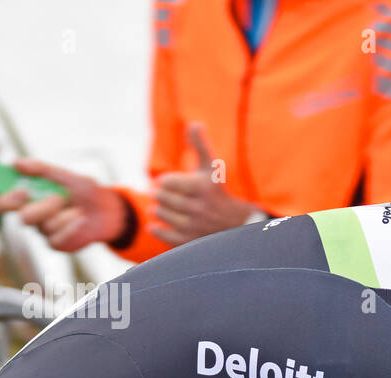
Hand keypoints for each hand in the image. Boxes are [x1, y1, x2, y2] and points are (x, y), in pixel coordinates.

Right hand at [0, 158, 129, 251]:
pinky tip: (81, 220)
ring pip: (45, 227)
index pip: (2, 202)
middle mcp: (31, 214)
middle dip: (42, 208)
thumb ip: (42, 169)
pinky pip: (57, 239)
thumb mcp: (67, 176)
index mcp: (27, 197)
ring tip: (78, 208)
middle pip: (23, 218)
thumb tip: (16, 163)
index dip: (6, 200)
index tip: (22, 192)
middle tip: (59, 198)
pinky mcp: (56, 243)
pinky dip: (72, 227)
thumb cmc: (84, 191)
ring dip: (65, 215)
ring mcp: (43, 231)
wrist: (108, 211)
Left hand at [151, 123, 260, 246]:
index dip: (166, 181)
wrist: (235, 223)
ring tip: (165, 208)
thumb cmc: (217, 190)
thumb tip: (194, 123)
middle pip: (161, 198)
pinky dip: (156, 230)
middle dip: (161, 195)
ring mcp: (194, 226)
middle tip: (167, 196)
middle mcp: (198, 208)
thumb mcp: (210, 168)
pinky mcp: (190, 241)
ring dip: (159, 210)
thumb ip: (200, 145)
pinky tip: (156, 225)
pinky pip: (164, 235)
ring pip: (161, 214)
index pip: (165, 182)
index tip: (170, 183)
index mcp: (201, 188)